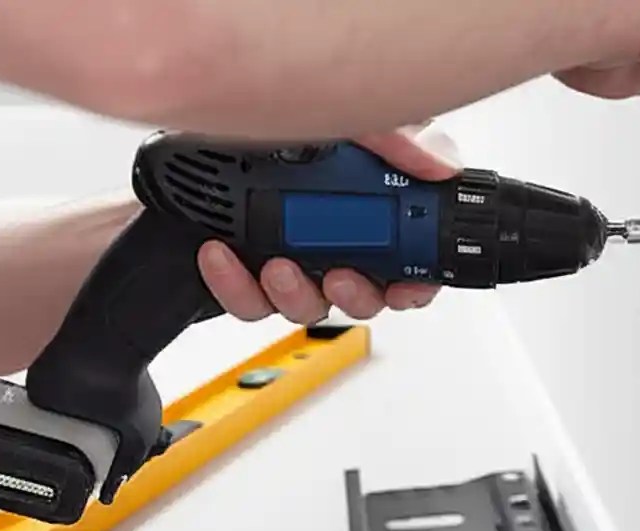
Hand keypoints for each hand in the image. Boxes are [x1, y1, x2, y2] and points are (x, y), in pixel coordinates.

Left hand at [196, 124, 459, 323]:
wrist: (198, 121)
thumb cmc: (277, 116)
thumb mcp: (350, 118)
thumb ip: (397, 139)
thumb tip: (441, 164)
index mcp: (368, 210)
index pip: (408, 263)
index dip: (415, 286)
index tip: (408, 287)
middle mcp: (332, 240)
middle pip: (362, 295)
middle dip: (356, 294)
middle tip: (339, 276)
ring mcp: (289, 258)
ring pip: (305, 306)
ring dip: (295, 295)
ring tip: (278, 267)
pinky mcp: (243, 272)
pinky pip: (247, 301)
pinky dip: (235, 286)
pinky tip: (221, 255)